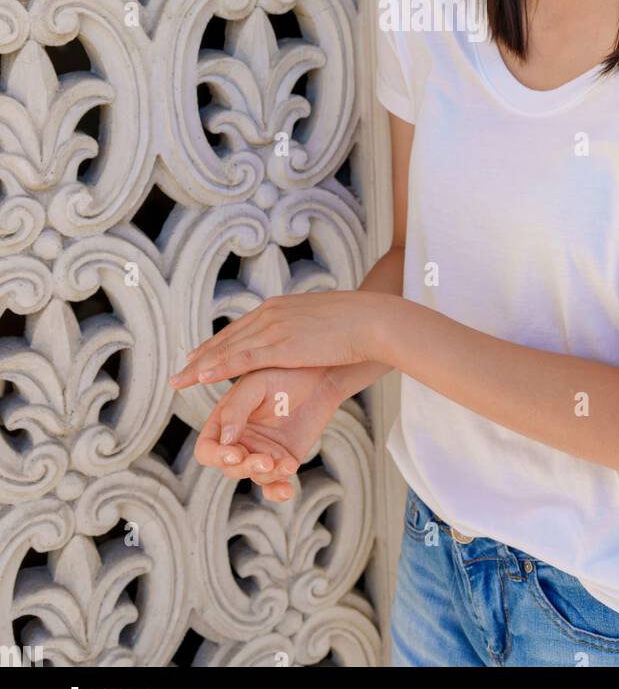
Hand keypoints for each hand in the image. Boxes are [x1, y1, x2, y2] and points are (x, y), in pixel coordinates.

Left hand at [169, 290, 385, 389]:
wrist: (370, 320)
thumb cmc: (354, 325)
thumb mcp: (319, 323)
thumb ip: (301, 330)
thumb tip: (300, 341)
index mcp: (278, 308)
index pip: (239, 329)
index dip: (216, 346)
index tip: (197, 358)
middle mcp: (270, 314)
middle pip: (227, 339)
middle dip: (201, 357)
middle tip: (179, 373)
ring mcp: (274, 328)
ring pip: (228, 350)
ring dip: (201, 366)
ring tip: (180, 380)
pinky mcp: (282, 345)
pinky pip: (243, 358)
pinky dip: (220, 367)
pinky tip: (203, 377)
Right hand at [194, 367, 343, 501]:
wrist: (318, 377)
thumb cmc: (282, 373)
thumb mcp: (254, 385)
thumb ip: (235, 410)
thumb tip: (225, 441)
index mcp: (224, 422)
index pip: (206, 449)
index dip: (216, 456)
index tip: (236, 453)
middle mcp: (240, 441)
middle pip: (230, 468)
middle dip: (247, 467)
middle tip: (266, 460)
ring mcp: (261, 453)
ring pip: (255, 477)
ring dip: (269, 475)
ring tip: (287, 463)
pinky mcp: (283, 461)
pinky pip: (275, 485)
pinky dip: (279, 491)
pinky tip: (288, 489)